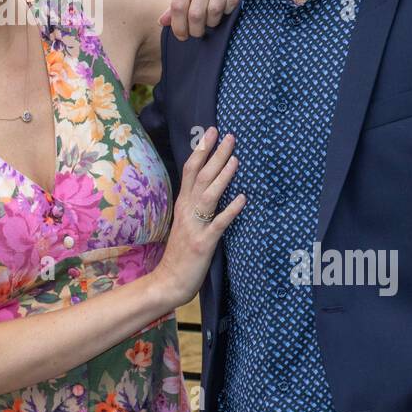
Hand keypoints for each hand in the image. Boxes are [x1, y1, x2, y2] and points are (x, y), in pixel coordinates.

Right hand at [149, 126, 244, 308]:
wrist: (168, 281)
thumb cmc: (180, 252)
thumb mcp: (186, 222)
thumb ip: (195, 203)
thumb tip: (211, 184)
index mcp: (182, 203)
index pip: (190, 170)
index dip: (201, 149)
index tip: (211, 130)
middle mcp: (186, 210)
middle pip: (200, 176)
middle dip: (215, 154)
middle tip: (229, 136)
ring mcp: (194, 226)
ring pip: (209, 195)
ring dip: (222, 176)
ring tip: (235, 159)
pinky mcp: (203, 243)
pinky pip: (218, 224)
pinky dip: (230, 210)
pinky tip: (242, 199)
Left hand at [160, 0, 252, 39]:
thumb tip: (162, 22)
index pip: (178, 6)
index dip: (178, 26)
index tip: (181, 36)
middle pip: (195, 14)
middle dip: (196, 30)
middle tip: (197, 33)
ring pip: (214, 11)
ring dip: (212, 23)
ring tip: (211, 22)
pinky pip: (231, 5)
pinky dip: (227, 12)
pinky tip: (225, 9)